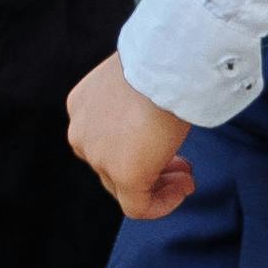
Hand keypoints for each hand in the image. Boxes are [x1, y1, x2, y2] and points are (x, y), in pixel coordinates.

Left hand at [65, 59, 195, 218]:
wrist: (167, 62)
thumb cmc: (161, 60)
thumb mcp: (137, 80)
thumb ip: (134, 104)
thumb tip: (152, 121)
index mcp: (82, 106)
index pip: (103, 141)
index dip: (135, 148)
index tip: (163, 146)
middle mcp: (81, 133)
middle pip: (112, 166)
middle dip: (149, 168)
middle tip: (182, 165)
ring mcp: (99, 156)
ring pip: (124, 188)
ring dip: (159, 186)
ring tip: (186, 178)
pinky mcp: (124, 174)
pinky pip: (138, 207)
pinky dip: (162, 204)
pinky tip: (184, 189)